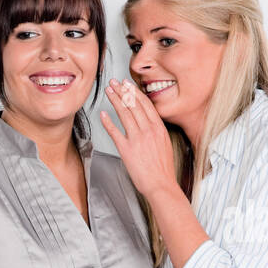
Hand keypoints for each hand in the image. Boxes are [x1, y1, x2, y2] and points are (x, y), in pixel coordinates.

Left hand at [98, 78, 179, 199]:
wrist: (161, 184)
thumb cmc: (162, 169)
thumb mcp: (165, 144)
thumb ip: (156, 132)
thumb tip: (149, 124)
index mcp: (158, 128)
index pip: (145, 105)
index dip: (135, 92)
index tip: (128, 84)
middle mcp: (148, 130)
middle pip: (134, 105)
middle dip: (123, 91)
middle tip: (114, 82)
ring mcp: (137, 139)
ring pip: (125, 114)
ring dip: (116, 100)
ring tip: (109, 91)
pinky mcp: (127, 149)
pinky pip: (115, 132)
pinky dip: (108, 122)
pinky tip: (102, 114)